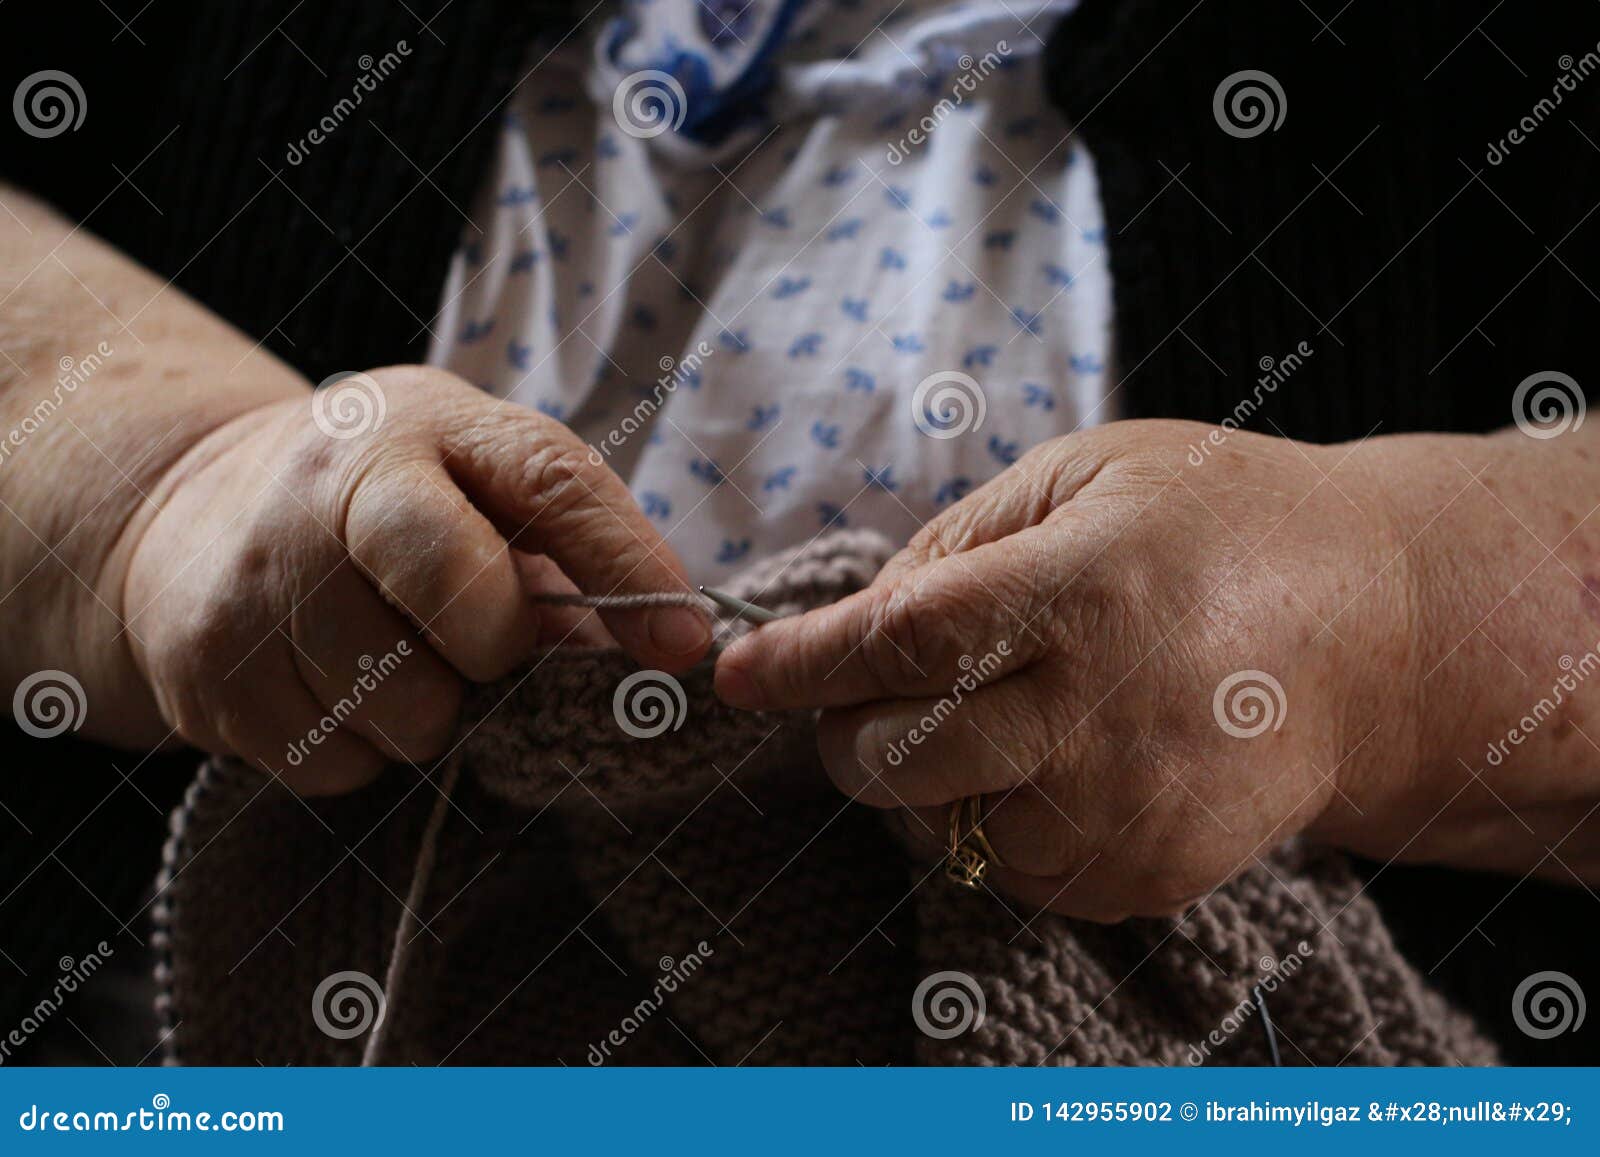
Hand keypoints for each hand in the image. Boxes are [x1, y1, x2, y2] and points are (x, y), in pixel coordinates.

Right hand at [119, 366, 709, 794]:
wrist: (186, 515)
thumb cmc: (380, 500)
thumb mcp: (470, 472)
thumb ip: (567, 539)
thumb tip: (668, 646)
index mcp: (422, 425)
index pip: (550, 485)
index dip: (628, 568)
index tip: (685, 644)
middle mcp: (328, 489)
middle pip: (474, 613)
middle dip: (501, 649)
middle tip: (477, 636)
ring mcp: (258, 585)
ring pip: (411, 712)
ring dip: (432, 711)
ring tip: (399, 656)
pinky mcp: (209, 674)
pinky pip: (341, 766)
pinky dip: (363, 749)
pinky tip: (337, 686)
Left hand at [714, 418, 1551, 920]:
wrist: (1377, 632)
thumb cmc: (1221, 527)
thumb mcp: (1088, 475)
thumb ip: (961, 544)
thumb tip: (857, 622)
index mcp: (1083, 587)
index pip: (898, 643)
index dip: (800, 664)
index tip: (735, 674)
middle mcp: (1102, 712)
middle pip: (895, 758)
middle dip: (849, 728)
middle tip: (875, 689)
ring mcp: (1129, 809)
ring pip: (943, 827)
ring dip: (933, 778)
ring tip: (1007, 714)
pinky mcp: (1150, 874)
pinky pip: (1014, 871)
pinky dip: (1003, 821)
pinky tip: (1060, 761)